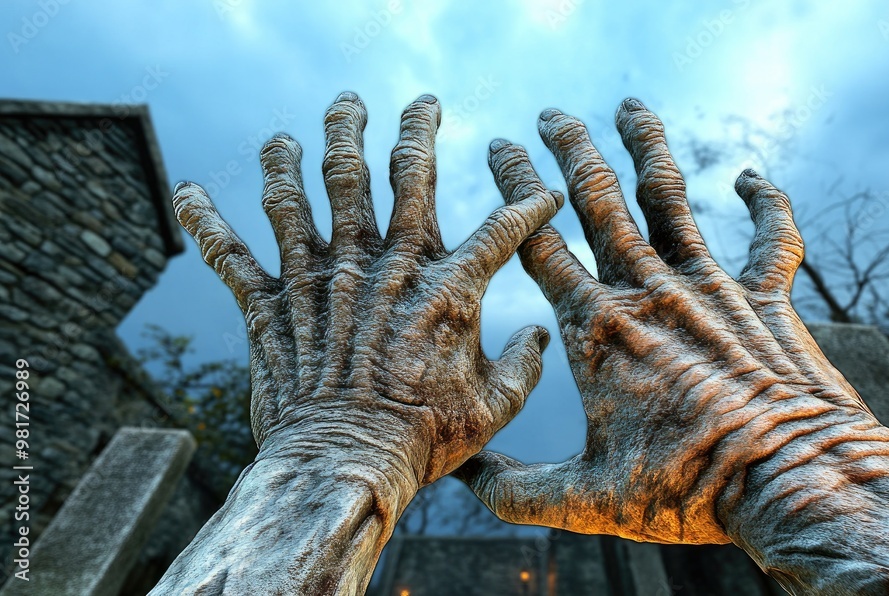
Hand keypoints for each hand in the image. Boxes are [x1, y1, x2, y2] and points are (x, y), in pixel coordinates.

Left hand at [156, 92, 560, 593]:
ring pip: (308, 193)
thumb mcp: (493, 408)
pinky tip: (188, 193)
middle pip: (399, 177)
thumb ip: (523, 365)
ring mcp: (321, 280)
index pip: (499, 230)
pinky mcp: (272, 306)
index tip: (540, 193)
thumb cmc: (422, 443)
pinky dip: (206, 223)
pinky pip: (231, 255)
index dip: (527, 207)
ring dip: (303, 152)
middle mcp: (382, 268)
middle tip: (419, 104)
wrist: (343, 467)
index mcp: (444, 290)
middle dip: (414, 132)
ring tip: (297, 131)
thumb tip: (538, 336)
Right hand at [456, 98, 888, 544]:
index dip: (516, 192)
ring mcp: (712, 290)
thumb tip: (464, 479)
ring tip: (631, 108)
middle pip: (600, 202)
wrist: (793, 485)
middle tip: (551, 115)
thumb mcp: (587, 501)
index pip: (542, 243)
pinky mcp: (767, 300)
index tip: (500, 149)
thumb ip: (517, 491)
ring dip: (649, 148)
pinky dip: (767, 204)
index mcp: (600, 330)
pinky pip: (771, 237)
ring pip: (672, 198)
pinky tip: (752, 176)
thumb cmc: (690, 490)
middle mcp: (651, 293)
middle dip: (571, 152)